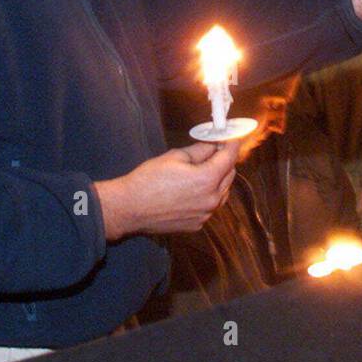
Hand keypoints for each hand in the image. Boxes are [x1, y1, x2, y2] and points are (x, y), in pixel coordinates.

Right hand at [94, 140, 239, 240]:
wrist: (129, 209)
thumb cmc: (149, 179)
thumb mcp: (176, 156)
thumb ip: (201, 149)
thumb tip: (214, 143)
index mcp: (207, 180)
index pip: (230, 157)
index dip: (232, 144)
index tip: (231, 137)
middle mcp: (211, 200)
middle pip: (230, 175)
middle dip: (224, 161)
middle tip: (214, 150)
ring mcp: (205, 215)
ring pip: (223, 192)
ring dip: (218, 180)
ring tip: (201, 171)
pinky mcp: (197, 225)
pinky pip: (210, 206)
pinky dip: (207, 196)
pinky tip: (191, 191)